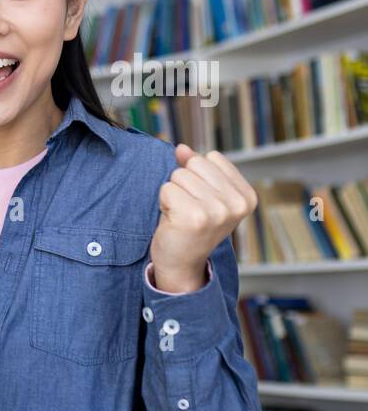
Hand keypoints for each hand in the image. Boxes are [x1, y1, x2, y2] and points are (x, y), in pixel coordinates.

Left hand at [149, 144, 257, 292]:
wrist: (182, 263)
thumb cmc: (191, 227)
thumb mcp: (203, 194)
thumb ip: (196, 168)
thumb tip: (182, 148)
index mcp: (246, 196)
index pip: (212, 158)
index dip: (198, 176)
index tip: (201, 201)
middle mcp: (236, 204)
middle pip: (194, 165)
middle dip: (183, 184)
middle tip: (188, 209)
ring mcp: (217, 211)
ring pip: (179, 176)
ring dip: (173, 194)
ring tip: (181, 215)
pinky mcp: (194, 217)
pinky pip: (167, 188)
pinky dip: (164, 202)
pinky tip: (173, 220)